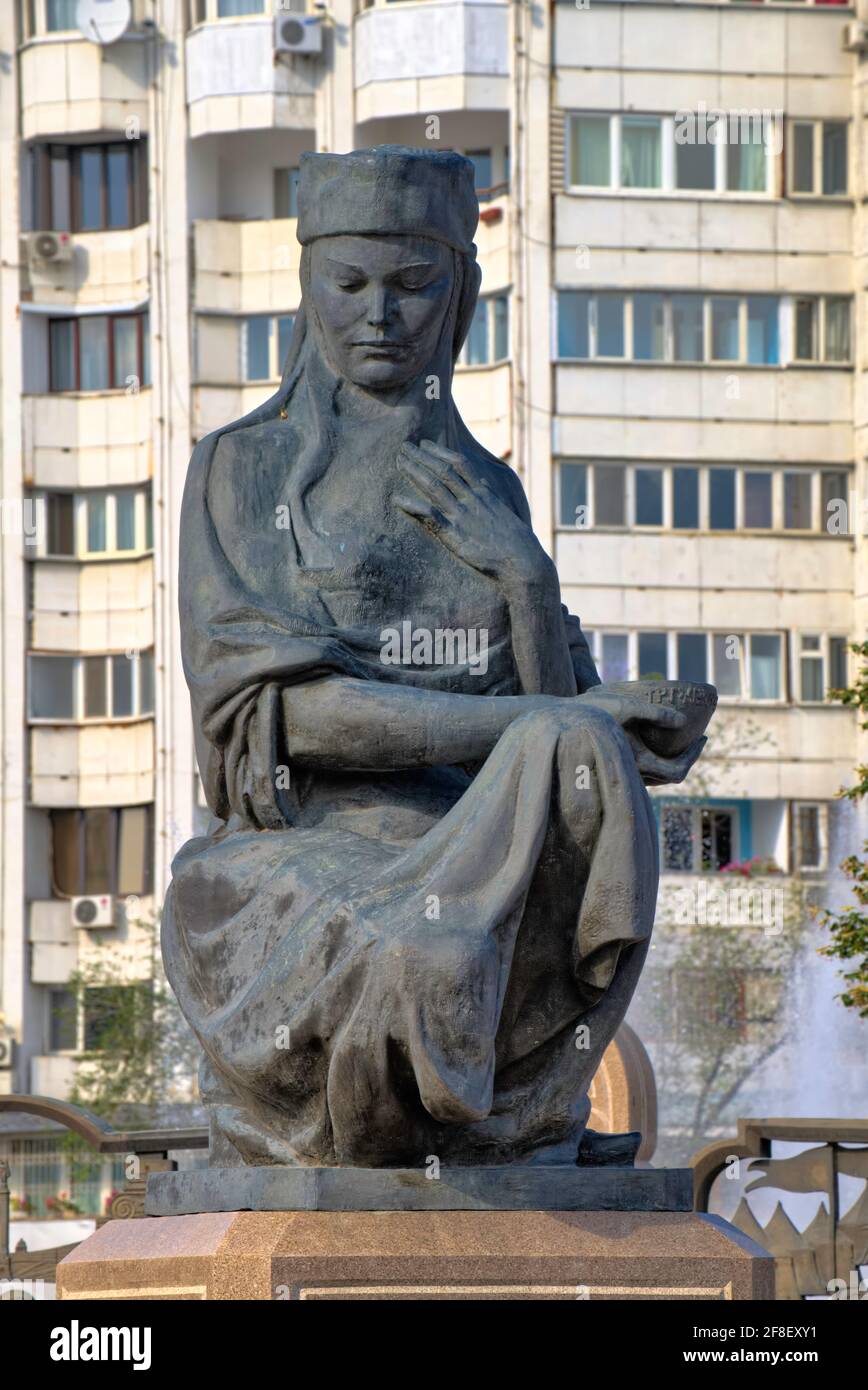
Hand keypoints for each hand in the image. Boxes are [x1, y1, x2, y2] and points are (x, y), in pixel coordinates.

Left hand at [394, 439, 553, 589]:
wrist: (523, 560)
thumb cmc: (517, 543)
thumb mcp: (506, 514)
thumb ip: (492, 501)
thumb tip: (483, 490)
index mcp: (484, 494)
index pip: (460, 464)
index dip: (441, 452)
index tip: (426, 443)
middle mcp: (472, 500)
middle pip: (442, 471)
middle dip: (421, 456)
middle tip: (403, 446)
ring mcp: (462, 516)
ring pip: (434, 486)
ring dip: (414, 471)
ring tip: (399, 461)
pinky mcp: (454, 535)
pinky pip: (430, 516)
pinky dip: (412, 505)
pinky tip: (397, 499)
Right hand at [577, 686, 701, 786]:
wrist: (557, 725)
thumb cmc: (590, 713)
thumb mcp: (624, 706)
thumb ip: (655, 712)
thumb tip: (683, 720)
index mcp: (636, 763)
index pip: (677, 772)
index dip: (694, 756)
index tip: (703, 737)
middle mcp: (631, 774)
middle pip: (672, 777)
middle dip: (689, 757)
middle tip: (700, 737)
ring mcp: (624, 773)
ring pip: (660, 777)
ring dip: (675, 760)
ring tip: (684, 739)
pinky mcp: (618, 767)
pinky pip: (648, 772)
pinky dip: (660, 760)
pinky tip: (660, 742)